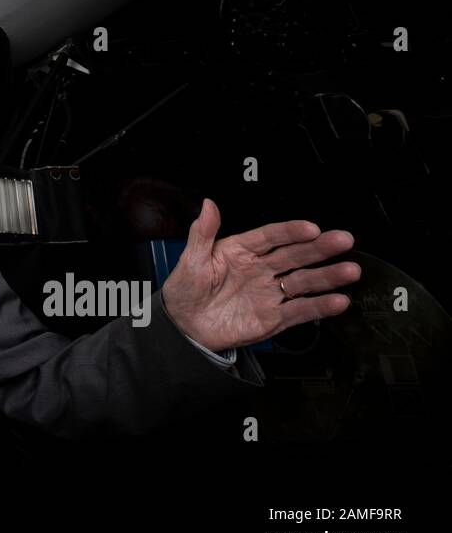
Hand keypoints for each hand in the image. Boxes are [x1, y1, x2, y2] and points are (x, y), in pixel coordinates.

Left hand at [161, 198, 360, 351]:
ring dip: (328, 276)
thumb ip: (202, 232)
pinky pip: (299, 311)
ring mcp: (269, 293)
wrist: (183, 327)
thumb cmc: (185, 290)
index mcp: (241, 251)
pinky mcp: (273, 318)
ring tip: (349, 270)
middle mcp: (260, 270)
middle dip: (320, 248)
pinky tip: (337, 301)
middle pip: (295, 256)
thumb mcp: (191, 259)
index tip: (310, 228)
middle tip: (342, 240)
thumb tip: (209, 205)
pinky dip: (319, 307)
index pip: (270, 237)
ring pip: (303, 282)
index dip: (291, 232)